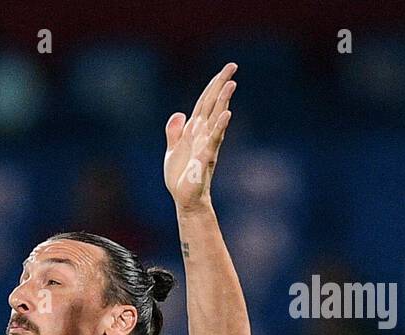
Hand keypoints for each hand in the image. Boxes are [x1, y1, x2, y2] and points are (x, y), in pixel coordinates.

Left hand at [163, 63, 236, 212]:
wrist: (184, 199)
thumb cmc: (181, 177)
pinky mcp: (204, 158)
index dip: (212, 86)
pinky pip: (213, 140)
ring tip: (230, 84)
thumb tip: (179, 114)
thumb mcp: (172, 151)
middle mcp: (203, 134)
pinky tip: (226, 115)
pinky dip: (219, 127)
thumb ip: (174, 132)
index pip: (204, 103)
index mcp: (195, 130)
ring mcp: (206, 144)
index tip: (226, 69)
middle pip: (212, 105)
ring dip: (223, 101)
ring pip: (215, 119)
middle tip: (232, 66)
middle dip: (221, 85)